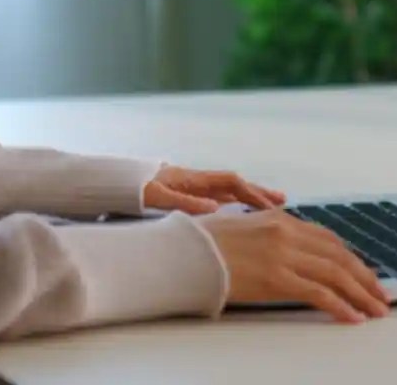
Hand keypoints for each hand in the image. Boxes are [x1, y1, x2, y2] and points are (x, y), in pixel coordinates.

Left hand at [143, 166, 285, 213]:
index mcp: (192, 179)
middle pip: (234, 185)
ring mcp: (192, 189)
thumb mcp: (157, 197)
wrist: (114, 184)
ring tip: (270, 208)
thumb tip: (216, 209)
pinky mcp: (185, 197)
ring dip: (248, 200)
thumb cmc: (133, 189)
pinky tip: (239, 216)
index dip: (251, 193)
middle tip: (282, 203)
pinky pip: (216, 200)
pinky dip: (232, 206)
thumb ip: (185, 202)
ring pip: (227, 193)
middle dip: (258, 193)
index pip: (230, 182)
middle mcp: (196, 182)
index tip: (270, 206)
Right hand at [200, 209, 389, 323]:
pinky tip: (353, 316)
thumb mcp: (244, 228)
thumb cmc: (205, 243)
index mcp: (280, 220)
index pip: (327, 239)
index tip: (362, 272)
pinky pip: (320, 294)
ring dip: (361, 294)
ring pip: (336, 274)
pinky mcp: (277, 279)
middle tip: (380, 294)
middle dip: (364, 277)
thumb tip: (288, 251)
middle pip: (339, 256)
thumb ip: (270, 236)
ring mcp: (283, 256)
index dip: (350, 258)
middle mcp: (286, 233)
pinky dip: (341, 306)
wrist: (185, 253)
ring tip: (375, 309)